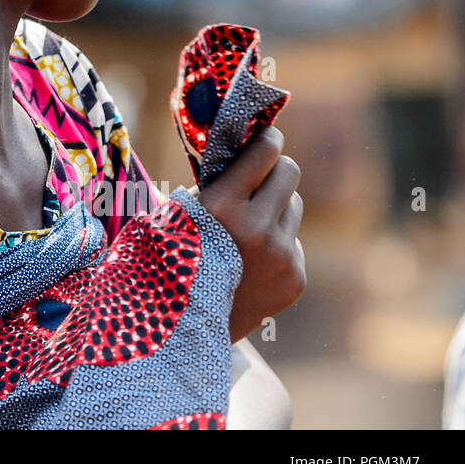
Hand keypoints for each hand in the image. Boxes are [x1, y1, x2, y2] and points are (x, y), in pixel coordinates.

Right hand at [194, 126, 305, 342]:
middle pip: (289, 173)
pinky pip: (292, 241)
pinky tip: (251, 262)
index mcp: (222, 207)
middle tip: (259, 174)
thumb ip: (210, 182)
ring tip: (248, 226)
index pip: (265, 152)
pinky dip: (275, 243)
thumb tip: (237, 144)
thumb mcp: (177, 213)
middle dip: (274, 169)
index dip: (267, 138)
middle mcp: (257, 230)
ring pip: (293, 206)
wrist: (182, 327)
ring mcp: (281, 257)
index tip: (265, 135)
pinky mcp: (295, 278)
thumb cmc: (169, 257)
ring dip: (275, 207)